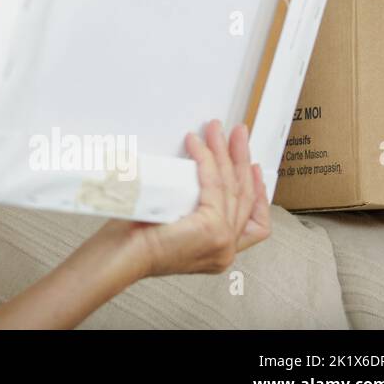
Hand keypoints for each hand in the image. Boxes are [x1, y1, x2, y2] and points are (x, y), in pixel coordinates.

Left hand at [126, 119, 271, 277]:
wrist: (124, 253)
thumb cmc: (137, 240)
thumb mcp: (177, 225)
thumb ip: (195, 211)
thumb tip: (195, 175)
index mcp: (221, 252)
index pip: (255, 223)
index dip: (258, 193)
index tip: (254, 169)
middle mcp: (227, 250)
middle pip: (244, 196)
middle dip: (242, 160)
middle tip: (238, 135)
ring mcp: (222, 240)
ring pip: (231, 185)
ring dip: (224, 152)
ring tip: (216, 129)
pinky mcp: (212, 227)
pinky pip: (213, 183)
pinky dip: (206, 158)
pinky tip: (197, 143)